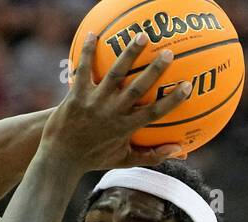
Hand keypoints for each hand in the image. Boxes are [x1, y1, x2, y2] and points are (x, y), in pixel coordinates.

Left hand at [43, 31, 190, 172]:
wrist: (59, 158)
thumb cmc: (93, 157)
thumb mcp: (123, 160)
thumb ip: (151, 155)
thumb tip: (179, 149)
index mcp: (125, 128)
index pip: (154, 113)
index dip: (171, 100)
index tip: (188, 85)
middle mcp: (111, 114)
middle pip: (138, 89)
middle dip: (154, 71)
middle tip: (168, 53)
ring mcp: (94, 103)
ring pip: (115, 74)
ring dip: (129, 54)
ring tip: (142, 36)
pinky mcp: (77, 95)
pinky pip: (84, 70)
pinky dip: (88, 52)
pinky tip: (95, 34)